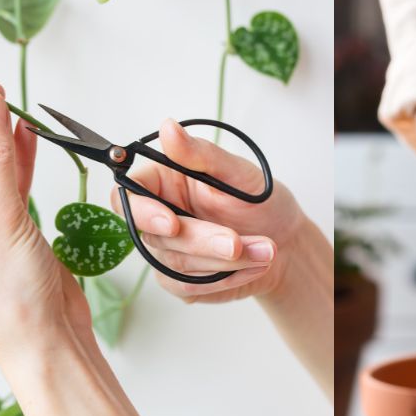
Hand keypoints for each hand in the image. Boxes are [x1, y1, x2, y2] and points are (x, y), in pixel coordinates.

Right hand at [109, 119, 305, 302]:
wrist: (287, 244)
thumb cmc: (262, 203)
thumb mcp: (239, 173)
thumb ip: (201, 154)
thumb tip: (168, 127)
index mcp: (163, 181)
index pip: (128, 195)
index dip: (142, 211)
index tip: (173, 222)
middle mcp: (158, 215)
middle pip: (154, 235)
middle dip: (202, 241)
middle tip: (238, 242)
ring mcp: (166, 250)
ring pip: (176, 264)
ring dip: (225, 261)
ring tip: (265, 249)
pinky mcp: (179, 280)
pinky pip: (189, 287)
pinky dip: (225, 279)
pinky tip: (253, 264)